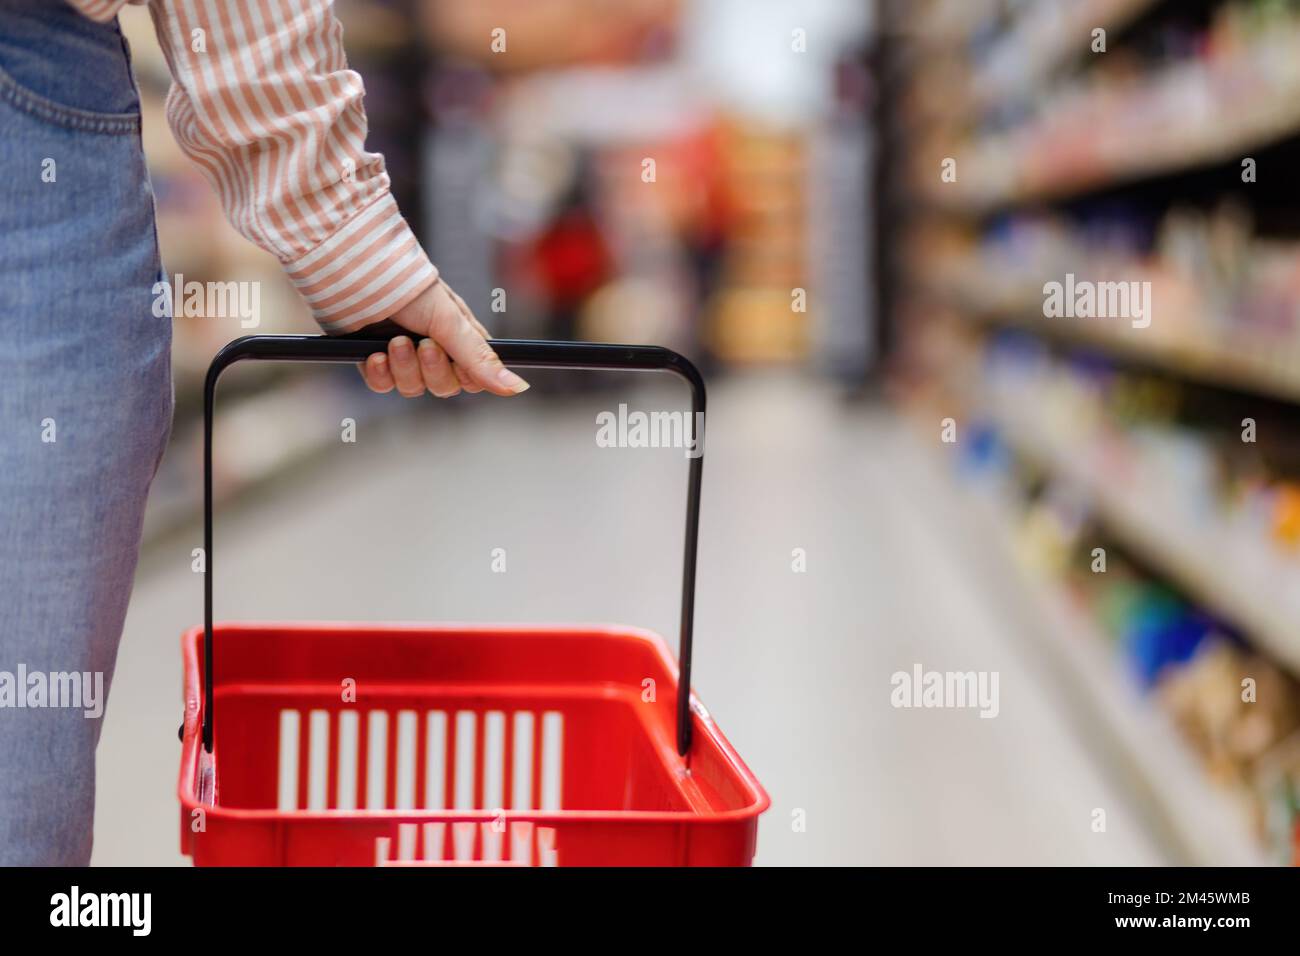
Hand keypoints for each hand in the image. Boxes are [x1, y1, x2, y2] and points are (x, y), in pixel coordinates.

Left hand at [357, 280, 528, 397]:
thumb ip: (480, 359)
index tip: (458, 362)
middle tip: (423, 345)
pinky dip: (380, 373)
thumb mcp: (450, 322)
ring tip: (394, 341)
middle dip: (432, 369)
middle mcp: (433, 350)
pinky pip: (383, 385)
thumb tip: (518, 388)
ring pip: (413, 387)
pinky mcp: (374, 360)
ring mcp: (403, 357)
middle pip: (444, 387)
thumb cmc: (409, 288)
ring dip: (404, 368)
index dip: (468, 377)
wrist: (355, 274)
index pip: (475, 377)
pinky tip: (374, 354)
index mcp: (458, 338)